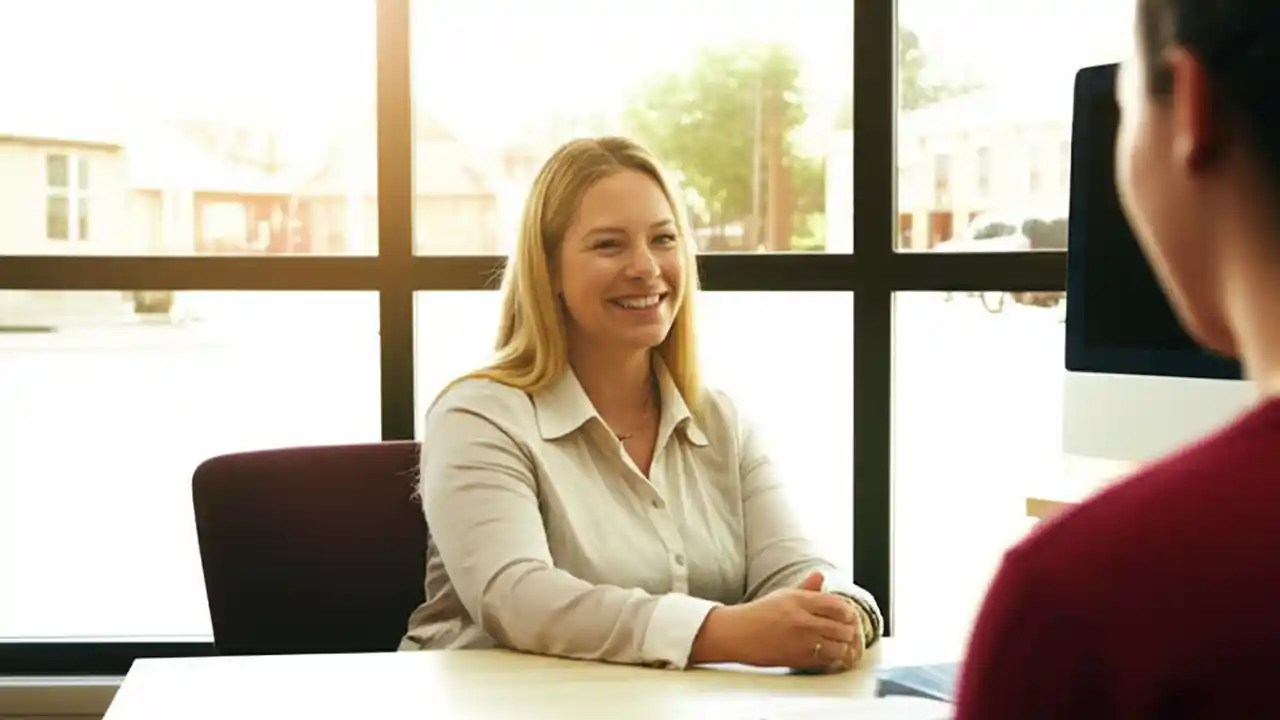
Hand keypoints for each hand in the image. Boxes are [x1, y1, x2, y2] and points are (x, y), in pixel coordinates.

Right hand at [693, 576, 860, 670]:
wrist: (737, 634)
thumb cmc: (758, 614)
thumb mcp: (783, 595)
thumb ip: (806, 588)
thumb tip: (820, 576)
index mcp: (800, 600)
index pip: (839, 605)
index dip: (850, 612)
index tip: (850, 616)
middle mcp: (803, 620)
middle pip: (844, 627)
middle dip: (851, 631)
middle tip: (851, 633)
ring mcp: (802, 641)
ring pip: (840, 646)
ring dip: (846, 647)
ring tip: (846, 646)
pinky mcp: (799, 659)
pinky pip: (828, 660)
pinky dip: (835, 659)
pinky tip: (834, 656)